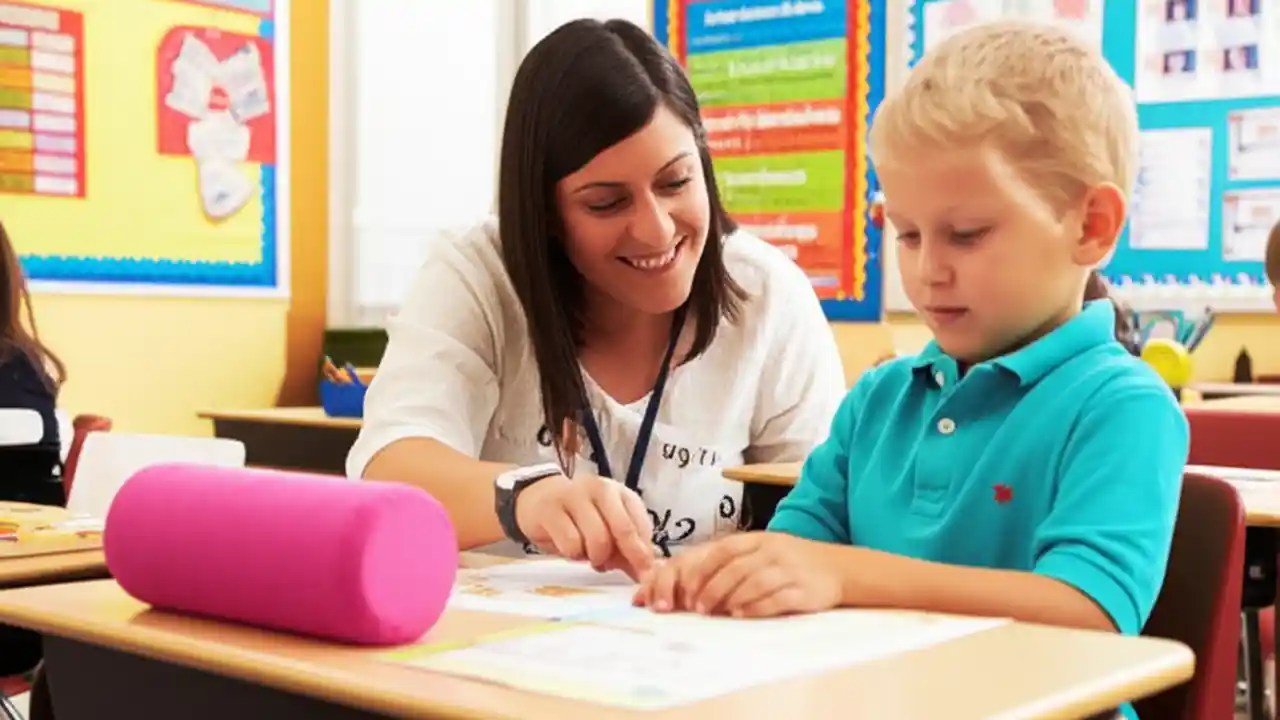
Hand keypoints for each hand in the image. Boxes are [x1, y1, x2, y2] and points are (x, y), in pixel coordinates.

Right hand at [515, 473, 655, 579]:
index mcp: (620, 493)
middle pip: (624, 530)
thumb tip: (650, 573)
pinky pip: (571, 545)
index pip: (641, 526)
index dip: (644, 555)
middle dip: (623, 557)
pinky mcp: (551, 510)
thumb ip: (628, 550)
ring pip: (597, 540)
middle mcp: (601, 489)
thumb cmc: (579, 518)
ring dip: (593, 557)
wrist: (538, 498)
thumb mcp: (607, 529)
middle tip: (611, 566)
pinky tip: (568, 547)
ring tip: (586, 554)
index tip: (643, 573)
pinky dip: (572, 554)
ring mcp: (575, 496)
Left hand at [634, 532, 845, 617]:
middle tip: (696, 607)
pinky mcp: (803, 591)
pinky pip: (776, 599)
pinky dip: (755, 608)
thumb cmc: (791, 562)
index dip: (700, 569)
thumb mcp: (764, 551)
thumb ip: (735, 561)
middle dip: (711, 589)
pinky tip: (741, 616)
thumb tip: (696, 583)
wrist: (839, 568)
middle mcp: (772, 551)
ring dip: (730, 599)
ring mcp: (788, 570)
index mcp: (757, 539)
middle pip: (734, 568)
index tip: (686, 588)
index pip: (722, 550)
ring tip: (715, 613)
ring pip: (753, 583)